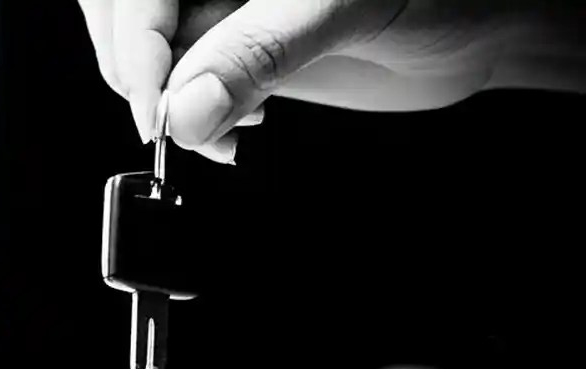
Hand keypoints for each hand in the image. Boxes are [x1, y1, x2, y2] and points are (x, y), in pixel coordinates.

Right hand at [77, 0, 581, 161]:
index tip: (157, 104)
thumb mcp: (344, 8)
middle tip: (180, 122)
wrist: (476, 27)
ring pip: (143, 54)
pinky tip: (234, 122)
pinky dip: (188, 117)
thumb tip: (185, 108)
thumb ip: (258, 51)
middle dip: (143, 74)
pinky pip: (174, 82)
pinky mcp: (225, 45)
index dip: (136, 40)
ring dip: (167, 104)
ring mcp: (216, 6)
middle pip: (123, 16)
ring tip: (225, 124)